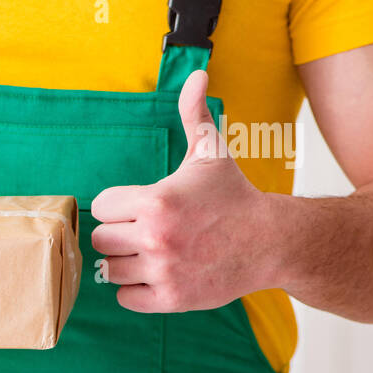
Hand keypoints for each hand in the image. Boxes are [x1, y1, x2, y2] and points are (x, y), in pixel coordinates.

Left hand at [88, 70, 275, 311]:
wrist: (271, 242)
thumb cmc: (234, 196)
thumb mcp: (210, 153)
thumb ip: (193, 114)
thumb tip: (197, 73)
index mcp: (156, 200)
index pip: (101, 207)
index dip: (117, 206)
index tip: (138, 206)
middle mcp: (156, 237)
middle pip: (100, 240)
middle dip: (119, 234)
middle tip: (144, 231)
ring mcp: (162, 270)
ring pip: (110, 270)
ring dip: (126, 263)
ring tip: (153, 252)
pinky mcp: (170, 299)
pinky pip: (125, 297)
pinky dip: (135, 290)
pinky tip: (157, 273)